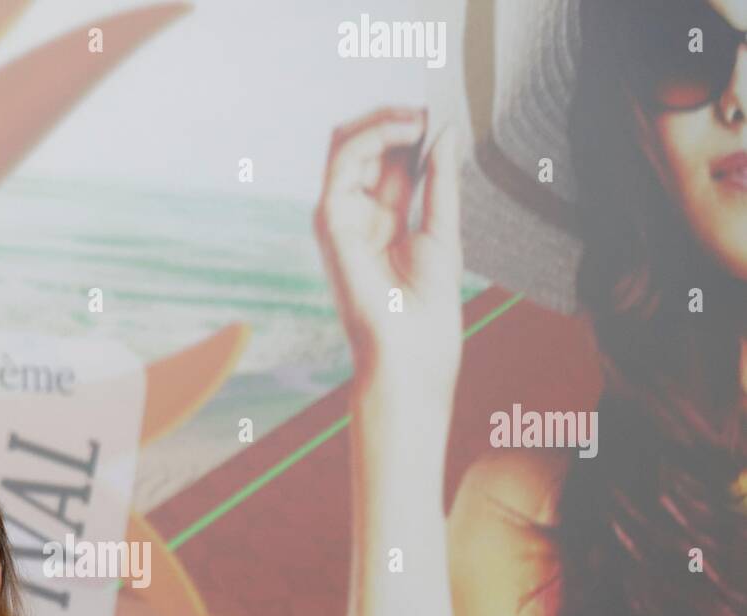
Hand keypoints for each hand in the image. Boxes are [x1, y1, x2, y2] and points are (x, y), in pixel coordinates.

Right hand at [313, 107, 462, 396]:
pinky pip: (341, 164)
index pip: (388, 157)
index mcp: (384, 218)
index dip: (410, 128)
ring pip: (345, 144)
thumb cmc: (428, 307)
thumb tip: (442, 129)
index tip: (441, 111)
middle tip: (430, 106)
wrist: (411, 350)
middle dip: (394, 117)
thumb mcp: (443, 229)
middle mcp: (357, 214)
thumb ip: (440, 179)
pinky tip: (405, 128)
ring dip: (383, 119)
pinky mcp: (330, 223)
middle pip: (362, 145)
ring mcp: (340, 218)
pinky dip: (372, 136)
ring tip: (419, 115)